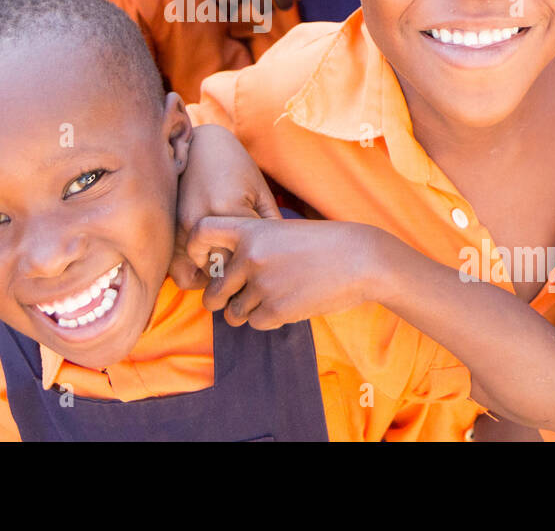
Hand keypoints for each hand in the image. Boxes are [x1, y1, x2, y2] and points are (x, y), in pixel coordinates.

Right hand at [170, 124, 279, 288]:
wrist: (198, 145)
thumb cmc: (235, 165)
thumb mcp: (259, 191)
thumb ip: (271, 225)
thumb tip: (283, 258)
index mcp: (229, 211)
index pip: (249, 258)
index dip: (261, 268)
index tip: (269, 270)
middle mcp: (201, 223)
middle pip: (224, 274)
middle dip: (237, 279)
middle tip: (250, 277)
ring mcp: (180, 229)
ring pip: (199, 277)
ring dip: (213, 279)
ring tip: (227, 272)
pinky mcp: (168, 232)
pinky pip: (179, 268)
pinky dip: (194, 273)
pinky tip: (209, 263)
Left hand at [187, 216, 377, 328]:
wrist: (359, 259)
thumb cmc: (322, 244)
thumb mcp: (282, 230)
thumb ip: (253, 245)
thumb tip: (226, 271)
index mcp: (249, 231)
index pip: (200, 232)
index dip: (194, 249)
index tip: (206, 262)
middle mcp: (250, 257)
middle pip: (213, 290)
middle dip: (219, 301)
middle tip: (229, 301)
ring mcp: (262, 285)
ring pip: (233, 313)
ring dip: (245, 313)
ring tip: (265, 302)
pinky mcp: (276, 310)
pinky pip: (255, 324)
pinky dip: (265, 320)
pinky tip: (284, 307)